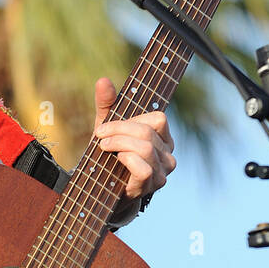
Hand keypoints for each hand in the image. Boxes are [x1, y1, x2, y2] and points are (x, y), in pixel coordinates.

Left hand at [92, 76, 175, 200]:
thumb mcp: (106, 127)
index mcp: (163, 135)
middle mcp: (168, 152)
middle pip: (148, 132)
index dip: (129, 121)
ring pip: (146, 148)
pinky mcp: (154, 185)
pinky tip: (116, 162)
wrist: (101, 187)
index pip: (158, 118)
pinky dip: (126, 161)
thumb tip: (103, 80)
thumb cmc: (108, 154)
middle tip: (99, 137)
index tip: (105, 128)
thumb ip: (106, 103)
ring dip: (119, 145)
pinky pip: (144, 169)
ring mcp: (164, 170)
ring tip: (104, 148)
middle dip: (118, 131)